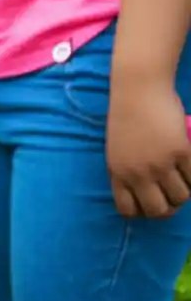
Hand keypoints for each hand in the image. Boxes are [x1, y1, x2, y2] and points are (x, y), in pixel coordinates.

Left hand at [106, 83, 190, 217]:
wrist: (138, 89)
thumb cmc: (127, 116)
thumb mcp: (118, 148)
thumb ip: (128, 171)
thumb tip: (147, 194)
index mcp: (117, 172)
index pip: (128, 209)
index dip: (143, 211)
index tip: (152, 203)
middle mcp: (136, 172)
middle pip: (158, 210)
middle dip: (169, 208)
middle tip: (174, 196)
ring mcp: (159, 163)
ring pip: (181, 197)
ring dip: (185, 191)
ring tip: (183, 178)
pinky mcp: (180, 152)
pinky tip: (190, 166)